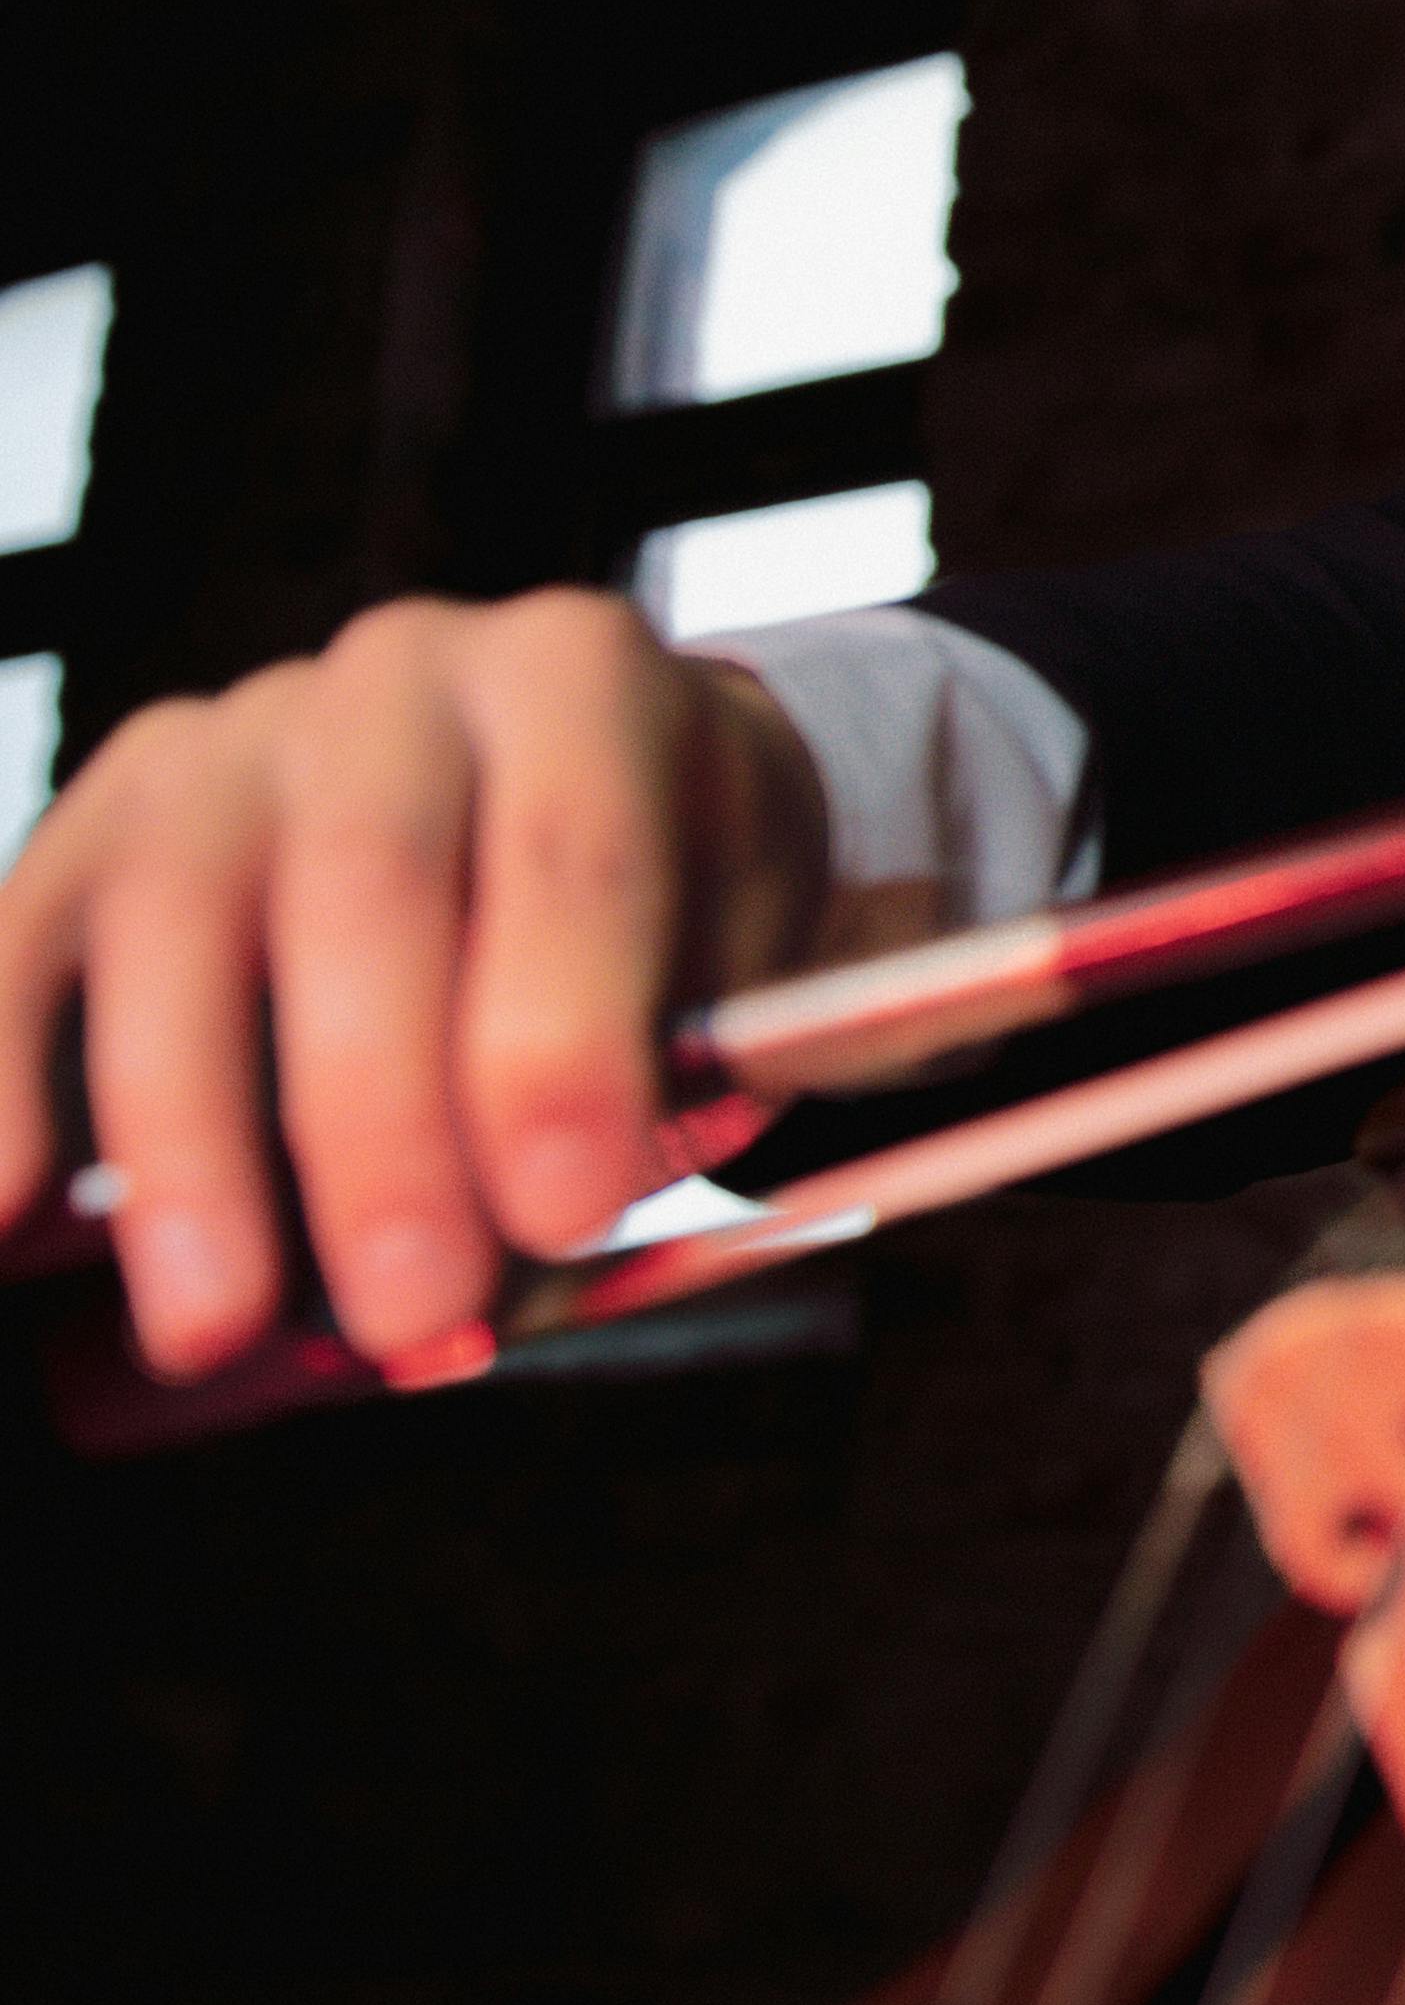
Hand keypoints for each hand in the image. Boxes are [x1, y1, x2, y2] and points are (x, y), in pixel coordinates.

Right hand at [0, 596, 832, 1380]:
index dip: (560, 1038)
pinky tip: (8, 1212)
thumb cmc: (667, 918)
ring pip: (178, 911)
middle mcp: (397, 677)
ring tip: (212, 1326)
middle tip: (410, 1307)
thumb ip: (664, 1089)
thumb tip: (546, 1248)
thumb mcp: (733, 978)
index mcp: (579, 681)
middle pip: (364, 879)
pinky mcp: (106, 816)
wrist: (600, 810)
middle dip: (379, 1118)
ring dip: (187, 1141)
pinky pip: (30, 938)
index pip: (570, 851)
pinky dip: (7, 1078)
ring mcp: (233, 734)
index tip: (564, 1210)